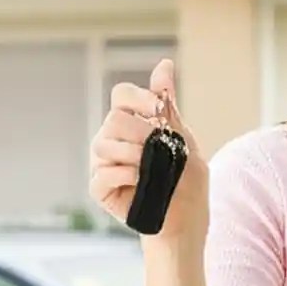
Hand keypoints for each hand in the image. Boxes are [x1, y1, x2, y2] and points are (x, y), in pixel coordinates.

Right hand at [89, 59, 208, 242]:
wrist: (186, 221)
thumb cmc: (185, 180)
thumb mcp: (183, 138)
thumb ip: (168, 104)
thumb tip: (164, 64)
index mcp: (131, 123)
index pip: (121, 94)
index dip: (138, 98)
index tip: (159, 110)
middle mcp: (112, 139)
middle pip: (113, 119)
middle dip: (141, 131)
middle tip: (159, 149)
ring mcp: (103, 164)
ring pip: (103, 144)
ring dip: (133, 154)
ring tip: (150, 169)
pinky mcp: (100, 189)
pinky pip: (101, 174)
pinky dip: (123, 176)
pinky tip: (140, 183)